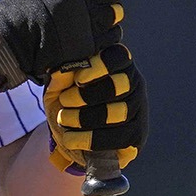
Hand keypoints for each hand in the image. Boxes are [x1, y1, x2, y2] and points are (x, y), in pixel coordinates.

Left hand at [44, 42, 146, 173]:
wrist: (70, 139)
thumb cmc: (66, 105)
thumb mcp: (57, 90)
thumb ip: (61, 78)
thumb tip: (62, 70)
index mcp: (116, 64)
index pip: (119, 56)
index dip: (100, 66)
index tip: (78, 79)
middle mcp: (133, 83)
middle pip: (120, 84)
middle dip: (87, 95)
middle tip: (64, 100)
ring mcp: (138, 109)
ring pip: (118, 111)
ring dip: (84, 117)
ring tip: (63, 119)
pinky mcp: (137, 134)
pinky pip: (118, 137)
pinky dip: (89, 139)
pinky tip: (70, 138)